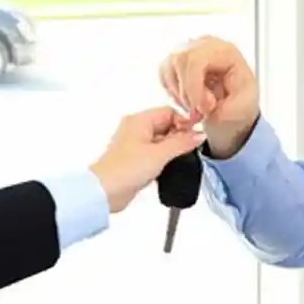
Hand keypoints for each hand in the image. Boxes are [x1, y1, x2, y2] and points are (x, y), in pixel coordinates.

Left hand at [89, 107, 206, 212]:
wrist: (105, 192)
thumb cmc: (124, 169)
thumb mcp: (160, 154)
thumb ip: (182, 143)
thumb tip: (198, 135)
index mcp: (139, 120)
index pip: (168, 112)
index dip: (184, 122)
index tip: (195, 135)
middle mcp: (135, 129)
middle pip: (165, 125)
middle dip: (179, 136)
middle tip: (188, 149)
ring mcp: (134, 145)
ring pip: (161, 141)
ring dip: (171, 150)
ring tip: (177, 160)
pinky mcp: (134, 160)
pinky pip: (155, 154)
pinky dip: (163, 159)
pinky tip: (167, 169)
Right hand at [159, 36, 259, 158]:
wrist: (234, 109)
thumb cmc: (240, 106)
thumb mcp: (239, 111)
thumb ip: (218, 106)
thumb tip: (198, 101)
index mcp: (226, 52)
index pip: (196, 59)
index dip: (192, 86)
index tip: (200, 109)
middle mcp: (206, 45)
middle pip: (179, 60)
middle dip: (185, 93)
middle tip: (198, 111)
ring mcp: (190, 50)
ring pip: (168, 68)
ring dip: (179, 94)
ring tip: (196, 106)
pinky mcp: (177, 60)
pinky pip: (164, 74)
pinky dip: (173, 92)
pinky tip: (188, 99)